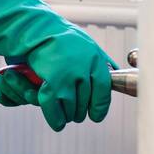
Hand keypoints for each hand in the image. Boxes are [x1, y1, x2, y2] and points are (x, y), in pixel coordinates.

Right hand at [0, 27, 116, 131]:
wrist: (37, 30)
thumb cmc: (61, 37)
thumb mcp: (88, 45)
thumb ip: (102, 62)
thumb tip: (117, 73)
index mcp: (96, 60)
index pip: (103, 93)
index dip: (99, 108)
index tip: (95, 116)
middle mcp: (84, 69)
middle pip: (85, 103)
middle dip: (78, 112)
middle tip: (73, 113)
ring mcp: (68, 76)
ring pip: (70, 108)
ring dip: (66, 115)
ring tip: (63, 115)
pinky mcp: (51, 81)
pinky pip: (53, 106)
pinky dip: (54, 118)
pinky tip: (57, 123)